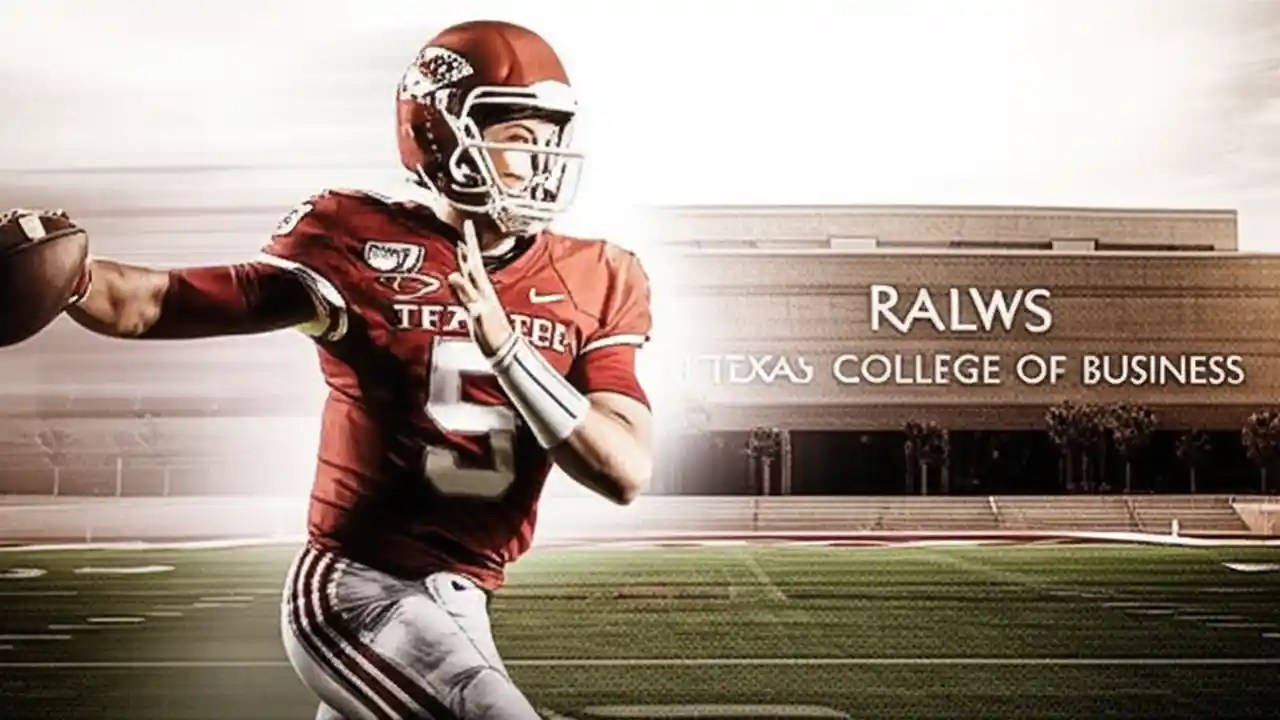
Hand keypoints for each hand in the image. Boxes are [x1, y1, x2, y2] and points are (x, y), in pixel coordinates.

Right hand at [447, 219, 514, 356]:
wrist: (501, 350)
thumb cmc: (494, 334)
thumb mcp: (478, 313)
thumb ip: (466, 295)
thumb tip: (454, 275)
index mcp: (483, 287)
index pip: (474, 259)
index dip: (470, 241)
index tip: (467, 224)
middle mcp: (482, 289)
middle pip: (472, 262)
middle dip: (468, 244)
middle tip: (465, 227)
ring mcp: (478, 297)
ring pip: (469, 273)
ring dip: (464, 259)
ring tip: (461, 245)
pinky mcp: (474, 307)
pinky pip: (464, 288)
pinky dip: (459, 279)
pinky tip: (456, 276)